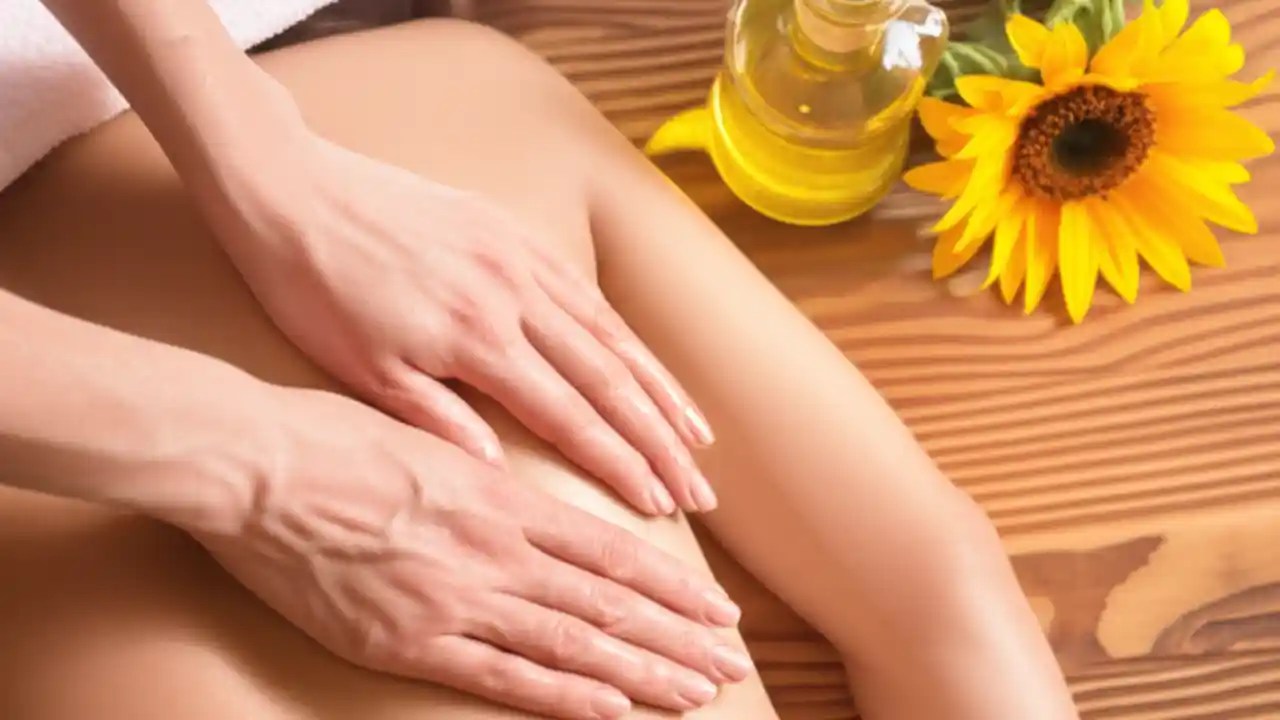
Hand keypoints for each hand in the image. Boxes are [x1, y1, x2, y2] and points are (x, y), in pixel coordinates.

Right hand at [191, 387, 748, 718]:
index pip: (611, 551)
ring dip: (640, 671)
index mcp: (501, 497)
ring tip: (694, 691)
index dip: (671, 586)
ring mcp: (454, 598)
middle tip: (729, 663)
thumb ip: (484, 476)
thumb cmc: (334, 438)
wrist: (257, 465)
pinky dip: (562, 696)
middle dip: (676, 636)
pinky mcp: (406, 640)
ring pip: (571, 642)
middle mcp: (494, 550)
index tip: (715, 609)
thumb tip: (527, 496)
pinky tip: (611, 710)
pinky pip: (500, 676)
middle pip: (607, 602)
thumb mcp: (429, 436)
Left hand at [200, 118, 715, 515]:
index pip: (568, 416)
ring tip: (699, 435)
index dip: (620, 465)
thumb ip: (438, 419)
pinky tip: (646, 362)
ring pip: (610, 334)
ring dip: (660, 389)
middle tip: (698, 490)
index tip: (658, 504)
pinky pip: (585, 291)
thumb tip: (497, 467)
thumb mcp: (363, 370)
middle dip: (660, 441)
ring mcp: (519, 259)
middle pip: (608, 381)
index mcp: (476, 339)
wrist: (292, 191)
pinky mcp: (512, 233)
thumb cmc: (315, 290)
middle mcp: (514, 296)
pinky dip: (625, 333)